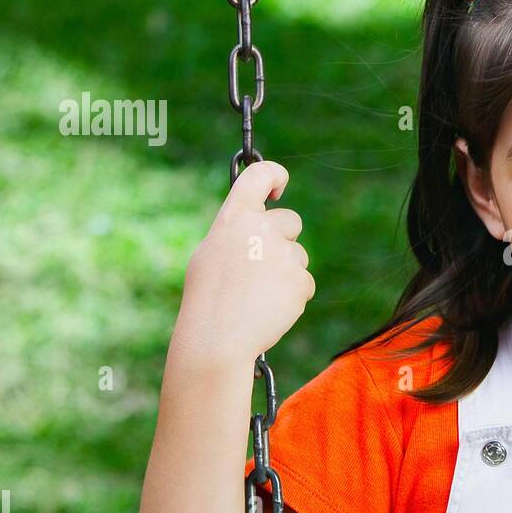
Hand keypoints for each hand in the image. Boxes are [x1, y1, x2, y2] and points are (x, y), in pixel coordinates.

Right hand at [173, 160, 315, 365]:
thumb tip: (261, 221)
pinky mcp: (299, 279)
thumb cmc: (207, 299)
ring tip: (257, 295)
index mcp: (234, 218)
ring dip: (286, 272)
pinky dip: (292, 295)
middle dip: (283, 240)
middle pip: (291, 221)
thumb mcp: (211, 253)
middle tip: (260, 267)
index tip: (280, 184)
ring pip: (298, 255)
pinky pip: (304, 282)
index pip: (258, 175)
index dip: (274, 174)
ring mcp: (283, 254)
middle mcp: (260, 229)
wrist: (217, 338)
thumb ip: (238, 232)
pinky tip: (269, 308)